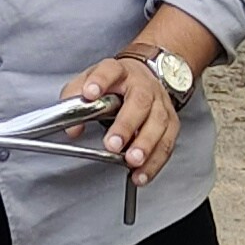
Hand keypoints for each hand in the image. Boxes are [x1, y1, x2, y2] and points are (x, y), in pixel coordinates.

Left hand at [64, 56, 182, 182]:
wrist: (144, 77)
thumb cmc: (115, 83)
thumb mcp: (89, 81)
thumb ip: (74, 100)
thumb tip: (73, 129)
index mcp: (119, 72)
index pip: (110, 71)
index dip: (100, 81)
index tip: (90, 93)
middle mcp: (143, 85)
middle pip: (139, 102)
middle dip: (127, 125)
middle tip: (113, 144)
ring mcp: (160, 103)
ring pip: (158, 123)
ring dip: (145, 146)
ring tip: (132, 161)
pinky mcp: (171, 122)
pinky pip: (167, 143)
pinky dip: (155, 162)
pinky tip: (141, 173)